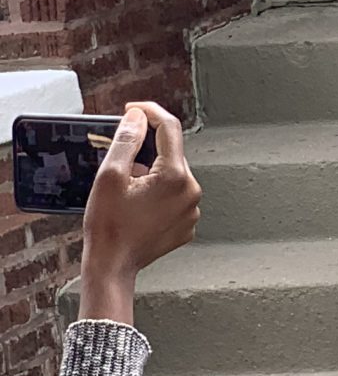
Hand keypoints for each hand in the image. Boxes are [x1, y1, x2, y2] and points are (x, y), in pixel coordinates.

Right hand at [78, 104, 199, 324]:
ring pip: (171, 176)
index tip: (133, 109)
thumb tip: (137, 117)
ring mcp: (191, 209)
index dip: (149, 113)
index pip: (169, 128)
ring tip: (125, 190)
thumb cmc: (108, 227)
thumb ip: (126, 141)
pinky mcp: (186, 223)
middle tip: (118, 161)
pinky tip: (136, 205)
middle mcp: (191, 191)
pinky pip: (173, 196)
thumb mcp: (109, 177)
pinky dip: (156, 193)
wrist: (112, 266)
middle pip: (170, 154)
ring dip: (150, 174)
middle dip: (145, 151)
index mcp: (175, 176)